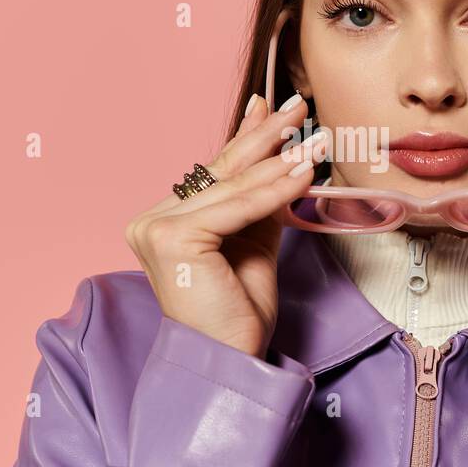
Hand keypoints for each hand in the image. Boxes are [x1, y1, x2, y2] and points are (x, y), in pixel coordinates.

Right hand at [124, 92, 328, 358]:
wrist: (230, 361)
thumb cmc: (239, 311)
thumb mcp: (256, 239)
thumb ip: (261, 196)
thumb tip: (282, 148)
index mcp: (163, 219)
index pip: (215, 171)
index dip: (248, 136)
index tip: (273, 104)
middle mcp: (150, 219)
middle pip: (222, 171)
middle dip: (267, 136)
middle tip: (301, 105)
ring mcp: (155, 228)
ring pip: (233, 187)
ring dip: (281, 161)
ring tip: (317, 142)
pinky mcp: (171, 238)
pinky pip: (237, 207)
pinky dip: (274, 190)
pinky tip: (304, 172)